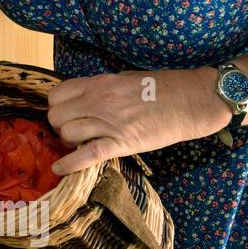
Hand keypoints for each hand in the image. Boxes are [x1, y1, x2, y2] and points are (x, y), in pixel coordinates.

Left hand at [45, 67, 228, 175]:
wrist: (191, 100)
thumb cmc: (161, 87)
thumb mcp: (124, 79)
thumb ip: (101, 89)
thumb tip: (83, 99)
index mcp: (98, 84)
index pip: (57, 95)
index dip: (57, 106)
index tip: (66, 113)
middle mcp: (98, 101)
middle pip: (56, 117)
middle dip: (60, 125)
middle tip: (72, 130)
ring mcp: (108, 122)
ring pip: (67, 135)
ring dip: (69, 142)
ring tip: (79, 143)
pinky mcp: (121, 143)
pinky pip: (85, 155)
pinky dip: (69, 164)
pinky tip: (59, 169)